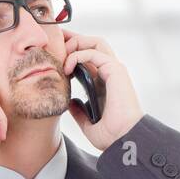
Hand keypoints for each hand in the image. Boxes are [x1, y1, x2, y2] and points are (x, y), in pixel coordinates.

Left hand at [62, 32, 143, 150]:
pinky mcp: (115, 70)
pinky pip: (93, 52)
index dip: (72, 51)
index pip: (89, 57)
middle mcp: (111, 73)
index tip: (55, 54)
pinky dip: (77, 55)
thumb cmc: (112, 136)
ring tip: (62, 56)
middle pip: (92, 43)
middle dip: (72, 39)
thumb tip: (70, 103)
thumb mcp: (89, 124)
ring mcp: (115, 69)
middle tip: (54, 44)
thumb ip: (79, 112)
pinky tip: (67, 68)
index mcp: (106, 83)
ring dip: (76, 43)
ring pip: (95, 42)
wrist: (124, 139)